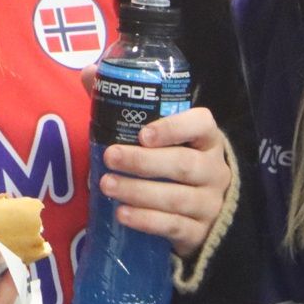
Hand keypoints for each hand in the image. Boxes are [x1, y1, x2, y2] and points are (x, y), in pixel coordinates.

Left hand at [98, 106, 237, 254]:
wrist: (197, 216)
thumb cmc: (170, 168)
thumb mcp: (157, 139)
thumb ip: (126, 107)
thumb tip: (89, 72)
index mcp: (206, 140)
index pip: (202, 124)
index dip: (175, 127)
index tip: (144, 133)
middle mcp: (214, 170)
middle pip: (184, 164)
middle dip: (144, 162)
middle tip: (111, 157)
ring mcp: (209, 202)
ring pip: (177, 197)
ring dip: (139, 191)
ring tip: (107, 186)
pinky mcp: (199, 231)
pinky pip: (174, 226)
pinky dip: (146, 221)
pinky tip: (122, 214)